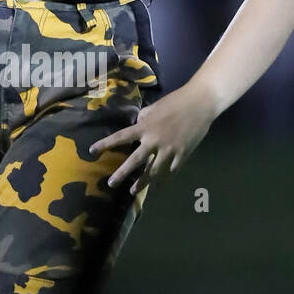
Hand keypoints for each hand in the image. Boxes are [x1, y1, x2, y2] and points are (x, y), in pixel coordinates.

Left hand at [89, 84, 212, 193]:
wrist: (200, 104)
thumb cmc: (176, 101)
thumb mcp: (155, 107)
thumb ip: (144, 118)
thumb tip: (137, 124)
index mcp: (145, 127)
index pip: (121, 137)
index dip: (105, 144)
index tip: (92, 151)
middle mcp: (154, 140)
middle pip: (135, 161)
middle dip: (122, 173)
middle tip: (111, 184)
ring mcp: (169, 150)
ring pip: (153, 171)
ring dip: (143, 183)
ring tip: (133, 191)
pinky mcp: (182, 154)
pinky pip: (171, 170)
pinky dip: (164, 179)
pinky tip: (159, 186)